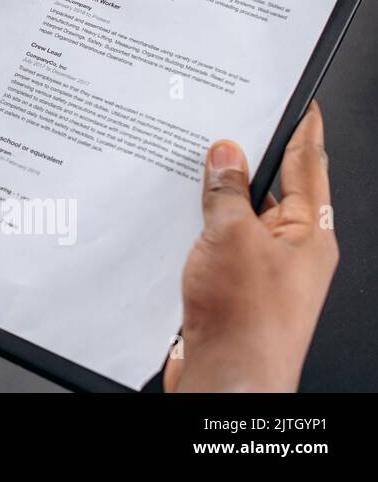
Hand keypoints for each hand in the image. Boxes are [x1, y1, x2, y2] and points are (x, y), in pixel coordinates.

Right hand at [164, 102, 336, 391]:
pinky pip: (213, 245)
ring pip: (234, 219)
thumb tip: (226, 155)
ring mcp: (260, 272)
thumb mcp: (233, 237)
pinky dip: (194, 229)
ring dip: (211, 199)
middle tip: (219, 128)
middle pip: (267, 191)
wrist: (227, 380)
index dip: (302, 130)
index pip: (308, 166)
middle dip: (241, 161)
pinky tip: (174, 221)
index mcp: (309, 234)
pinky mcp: (231, 289)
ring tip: (187, 175)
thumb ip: (227, 191)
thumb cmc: (247, 323)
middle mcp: (290, 252)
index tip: (302, 102)